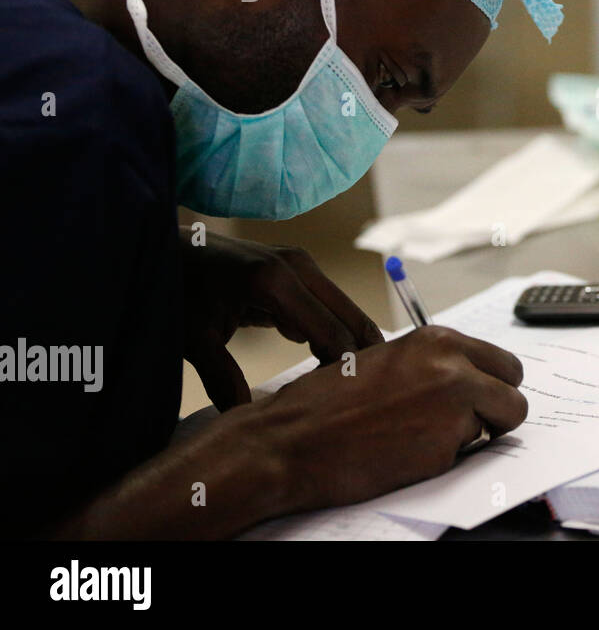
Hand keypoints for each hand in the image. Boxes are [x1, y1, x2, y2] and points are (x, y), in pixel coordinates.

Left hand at [178, 230, 384, 409]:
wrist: (168, 247)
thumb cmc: (177, 290)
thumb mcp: (193, 337)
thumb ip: (222, 377)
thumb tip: (244, 420)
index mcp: (273, 282)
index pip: (330, 332)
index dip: (344, 368)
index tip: (349, 401)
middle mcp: (298, 267)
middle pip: (351, 317)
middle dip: (360, 356)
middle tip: (359, 397)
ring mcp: (302, 264)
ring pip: (344, 311)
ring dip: (347, 344)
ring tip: (343, 386)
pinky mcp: (299, 269)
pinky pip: (328, 306)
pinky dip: (331, 333)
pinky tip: (322, 364)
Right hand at [257, 325, 528, 510]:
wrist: (290, 441)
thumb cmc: (326, 404)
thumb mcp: (385, 360)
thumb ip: (430, 363)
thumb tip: (468, 376)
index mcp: (437, 340)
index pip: (502, 361)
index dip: (492, 385)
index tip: (480, 398)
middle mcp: (453, 366)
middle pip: (515, 389)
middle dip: (499, 409)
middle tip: (470, 424)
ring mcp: (453, 405)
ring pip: (502, 423)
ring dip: (476, 435)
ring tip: (425, 438)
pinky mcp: (445, 446)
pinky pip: (468, 455)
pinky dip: (445, 459)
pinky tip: (406, 454)